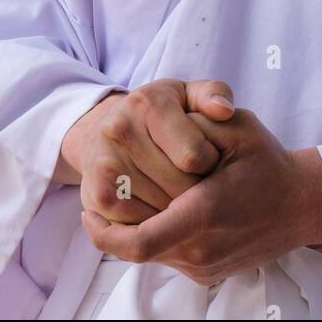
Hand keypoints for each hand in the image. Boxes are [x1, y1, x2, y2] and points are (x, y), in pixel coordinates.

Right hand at [58, 78, 236, 223]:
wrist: (102, 134)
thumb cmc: (157, 117)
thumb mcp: (187, 96)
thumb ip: (213, 94)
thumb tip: (224, 110)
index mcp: (147, 103)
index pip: (195, 156)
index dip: (210, 163)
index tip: (206, 157)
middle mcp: (120, 130)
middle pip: (179, 187)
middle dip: (197, 192)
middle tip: (197, 183)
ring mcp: (106, 165)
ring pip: (162, 212)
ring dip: (178, 213)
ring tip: (180, 195)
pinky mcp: (98, 197)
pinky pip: (142, 228)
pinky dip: (157, 225)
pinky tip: (161, 209)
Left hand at [82, 108, 321, 282]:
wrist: (301, 204)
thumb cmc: (267, 160)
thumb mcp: (236, 127)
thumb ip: (192, 125)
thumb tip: (141, 130)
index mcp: (204, 214)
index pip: (137, 241)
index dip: (102, 230)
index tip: (85, 208)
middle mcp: (201, 249)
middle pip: (134, 245)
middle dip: (114, 218)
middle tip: (101, 190)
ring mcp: (203, 266)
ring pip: (146, 254)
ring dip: (130, 228)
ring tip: (124, 197)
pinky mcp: (205, 273)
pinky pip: (164, 256)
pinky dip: (150, 234)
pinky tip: (150, 208)